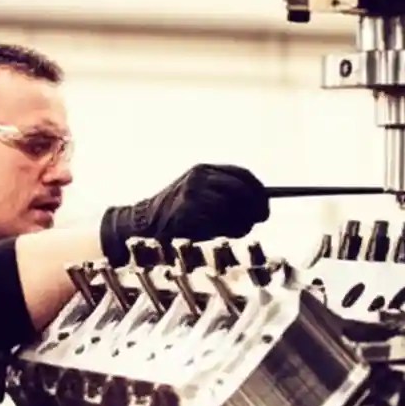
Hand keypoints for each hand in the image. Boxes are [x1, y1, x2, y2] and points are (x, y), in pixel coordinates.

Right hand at [99, 164, 269, 265]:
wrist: (140, 225)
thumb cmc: (174, 216)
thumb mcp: (198, 196)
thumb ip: (224, 195)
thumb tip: (259, 206)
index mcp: (203, 170)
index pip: (242, 174)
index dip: (259, 191)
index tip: (265, 206)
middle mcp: (199, 177)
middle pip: (242, 189)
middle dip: (256, 206)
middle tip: (260, 219)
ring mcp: (193, 193)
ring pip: (233, 208)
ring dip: (240, 223)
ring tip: (232, 231)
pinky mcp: (189, 211)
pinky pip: (220, 223)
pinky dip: (224, 231)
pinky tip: (216, 236)